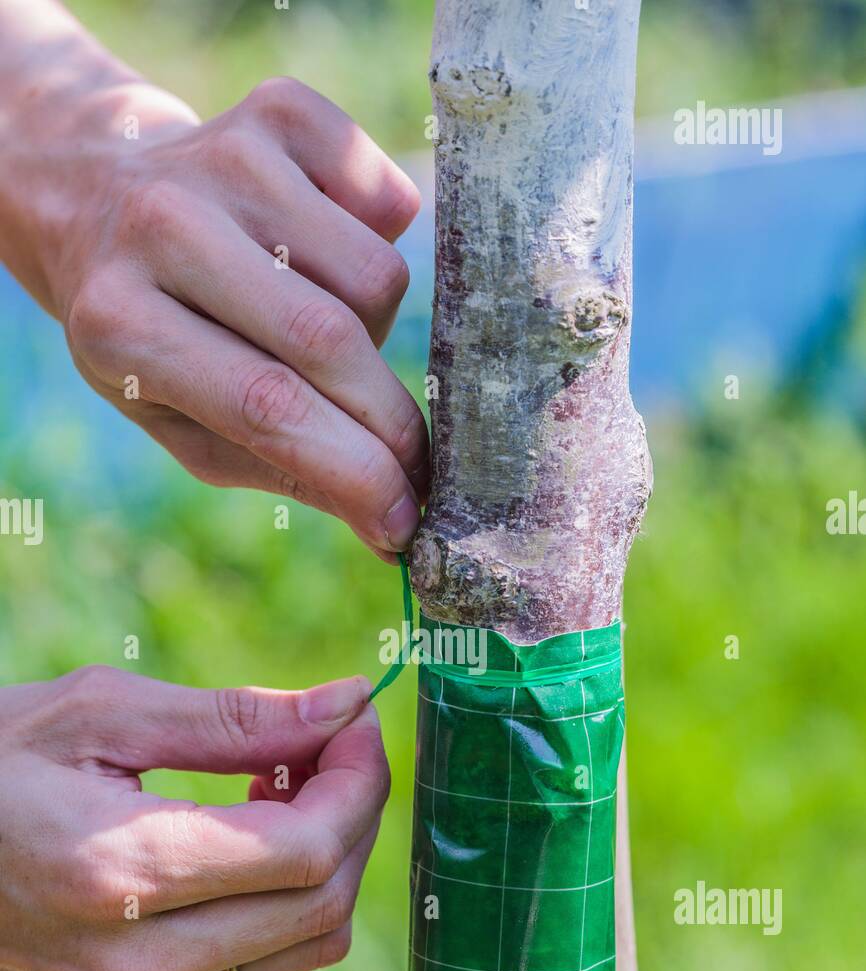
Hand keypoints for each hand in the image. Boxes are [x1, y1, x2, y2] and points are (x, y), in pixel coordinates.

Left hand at [0, 4, 427, 557]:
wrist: (101, 196)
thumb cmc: (155, 338)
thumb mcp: (183, 421)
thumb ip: (280, 471)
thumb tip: (391, 521)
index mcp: (119, 322)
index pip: (264, 406)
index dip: (352, 470)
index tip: (405, 520)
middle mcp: (163, 225)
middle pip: (328, 339)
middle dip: (389, 421)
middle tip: (413, 463)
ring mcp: (225, 154)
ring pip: (375, 276)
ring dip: (373, 327)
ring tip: (317, 321)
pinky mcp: (282, 110)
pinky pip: (391, 202)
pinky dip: (379, 242)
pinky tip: (320, 247)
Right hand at [0, 665, 387, 970]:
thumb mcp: (97, 714)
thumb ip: (233, 718)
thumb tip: (347, 704)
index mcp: (122, 874)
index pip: (307, 850)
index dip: (359, 780)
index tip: (359, 717)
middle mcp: (140, 961)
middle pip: (323, 899)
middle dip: (357, 810)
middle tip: (333, 735)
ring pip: (311, 941)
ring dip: (331, 853)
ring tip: (283, 775)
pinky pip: (266, 961)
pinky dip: (291, 893)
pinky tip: (250, 827)